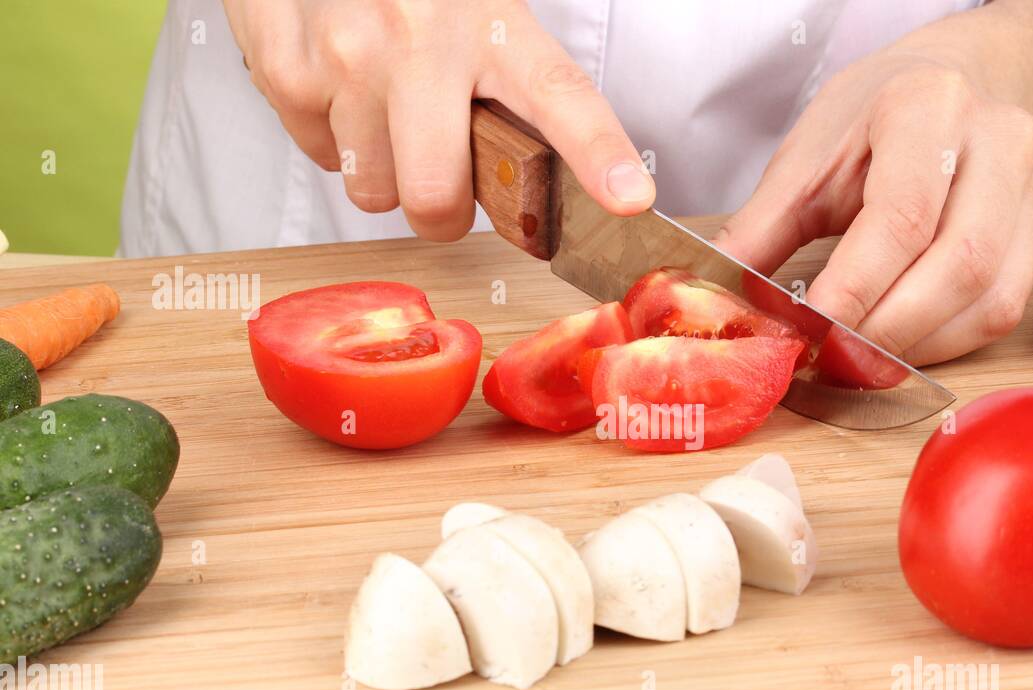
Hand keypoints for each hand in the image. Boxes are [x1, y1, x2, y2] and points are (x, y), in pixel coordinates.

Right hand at [222, 0, 654, 239]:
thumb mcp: (483, 10)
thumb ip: (515, 86)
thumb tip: (561, 181)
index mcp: (492, 22)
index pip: (558, 95)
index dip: (597, 152)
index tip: (629, 198)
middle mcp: (419, 38)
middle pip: (435, 197)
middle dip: (442, 209)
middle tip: (443, 174)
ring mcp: (347, 55)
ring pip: (373, 191)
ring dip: (383, 168)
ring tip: (384, 105)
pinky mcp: (287, 69)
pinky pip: (320, 157)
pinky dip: (331, 136)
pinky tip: (341, 85)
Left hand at [716, 53, 1032, 365]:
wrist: (947, 86)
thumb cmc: (870, 121)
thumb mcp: (807, 156)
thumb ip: (762, 228)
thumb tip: (726, 303)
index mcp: (927, 108)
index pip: (903, 214)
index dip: (858, 286)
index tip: (812, 330)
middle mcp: (997, 143)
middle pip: (958, 262)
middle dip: (888, 328)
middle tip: (831, 361)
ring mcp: (1029, 191)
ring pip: (987, 296)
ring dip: (916, 345)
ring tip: (856, 362)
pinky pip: (998, 310)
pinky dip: (942, 344)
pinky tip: (896, 347)